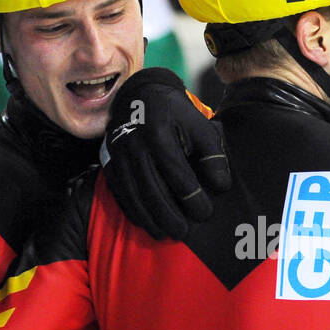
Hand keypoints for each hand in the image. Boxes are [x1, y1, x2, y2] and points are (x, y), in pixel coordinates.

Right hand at [101, 67, 230, 239]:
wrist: (140, 95)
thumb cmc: (176, 114)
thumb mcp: (201, 126)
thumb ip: (213, 155)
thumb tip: (220, 186)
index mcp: (159, 132)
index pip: (176, 173)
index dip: (192, 197)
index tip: (205, 213)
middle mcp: (134, 143)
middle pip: (151, 188)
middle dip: (168, 215)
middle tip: (183, 233)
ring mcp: (118, 153)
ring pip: (132, 193)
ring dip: (149, 218)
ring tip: (165, 234)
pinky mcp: (109, 160)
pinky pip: (119, 191)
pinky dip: (132, 210)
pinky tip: (145, 222)